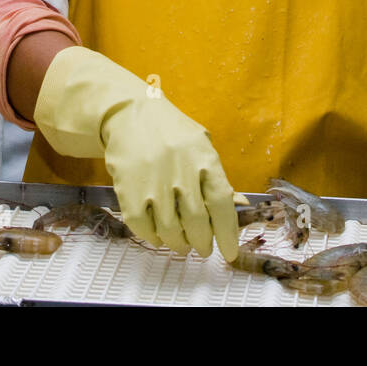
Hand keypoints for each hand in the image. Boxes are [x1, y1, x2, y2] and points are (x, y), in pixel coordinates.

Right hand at [34, 45, 238, 260]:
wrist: (128, 113)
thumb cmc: (170, 131)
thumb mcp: (201, 144)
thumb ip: (216, 175)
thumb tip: (238, 206)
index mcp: (204, 157)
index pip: (222, 203)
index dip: (228, 234)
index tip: (229, 252)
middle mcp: (181, 170)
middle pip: (197, 222)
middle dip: (202, 243)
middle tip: (203, 248)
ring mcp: (153, 181)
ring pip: (170, 230)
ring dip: (179, 244)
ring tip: (182, 244)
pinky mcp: (128, 190)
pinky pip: (143, 227)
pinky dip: (153, 238)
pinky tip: (158, 236)